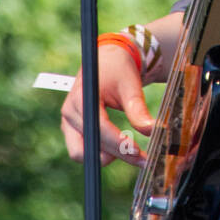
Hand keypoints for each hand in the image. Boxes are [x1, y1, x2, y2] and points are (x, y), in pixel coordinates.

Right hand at [60, 47, 154, 167]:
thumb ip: (138, 109)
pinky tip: (122, 148)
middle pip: (88, 146)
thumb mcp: (131, 85)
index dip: (119, 144)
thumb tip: (151, 130)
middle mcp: (69, 112)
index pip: (99, 128)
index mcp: (82, 97)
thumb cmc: (118, 69)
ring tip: (133, 153)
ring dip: (106, 157)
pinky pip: (82, 149)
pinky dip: (101, 152)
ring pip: (81, 153)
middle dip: (116, 155)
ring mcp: (68, 122)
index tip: (138, 152)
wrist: (108, 59)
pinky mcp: (72, 129)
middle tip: (142, 159)